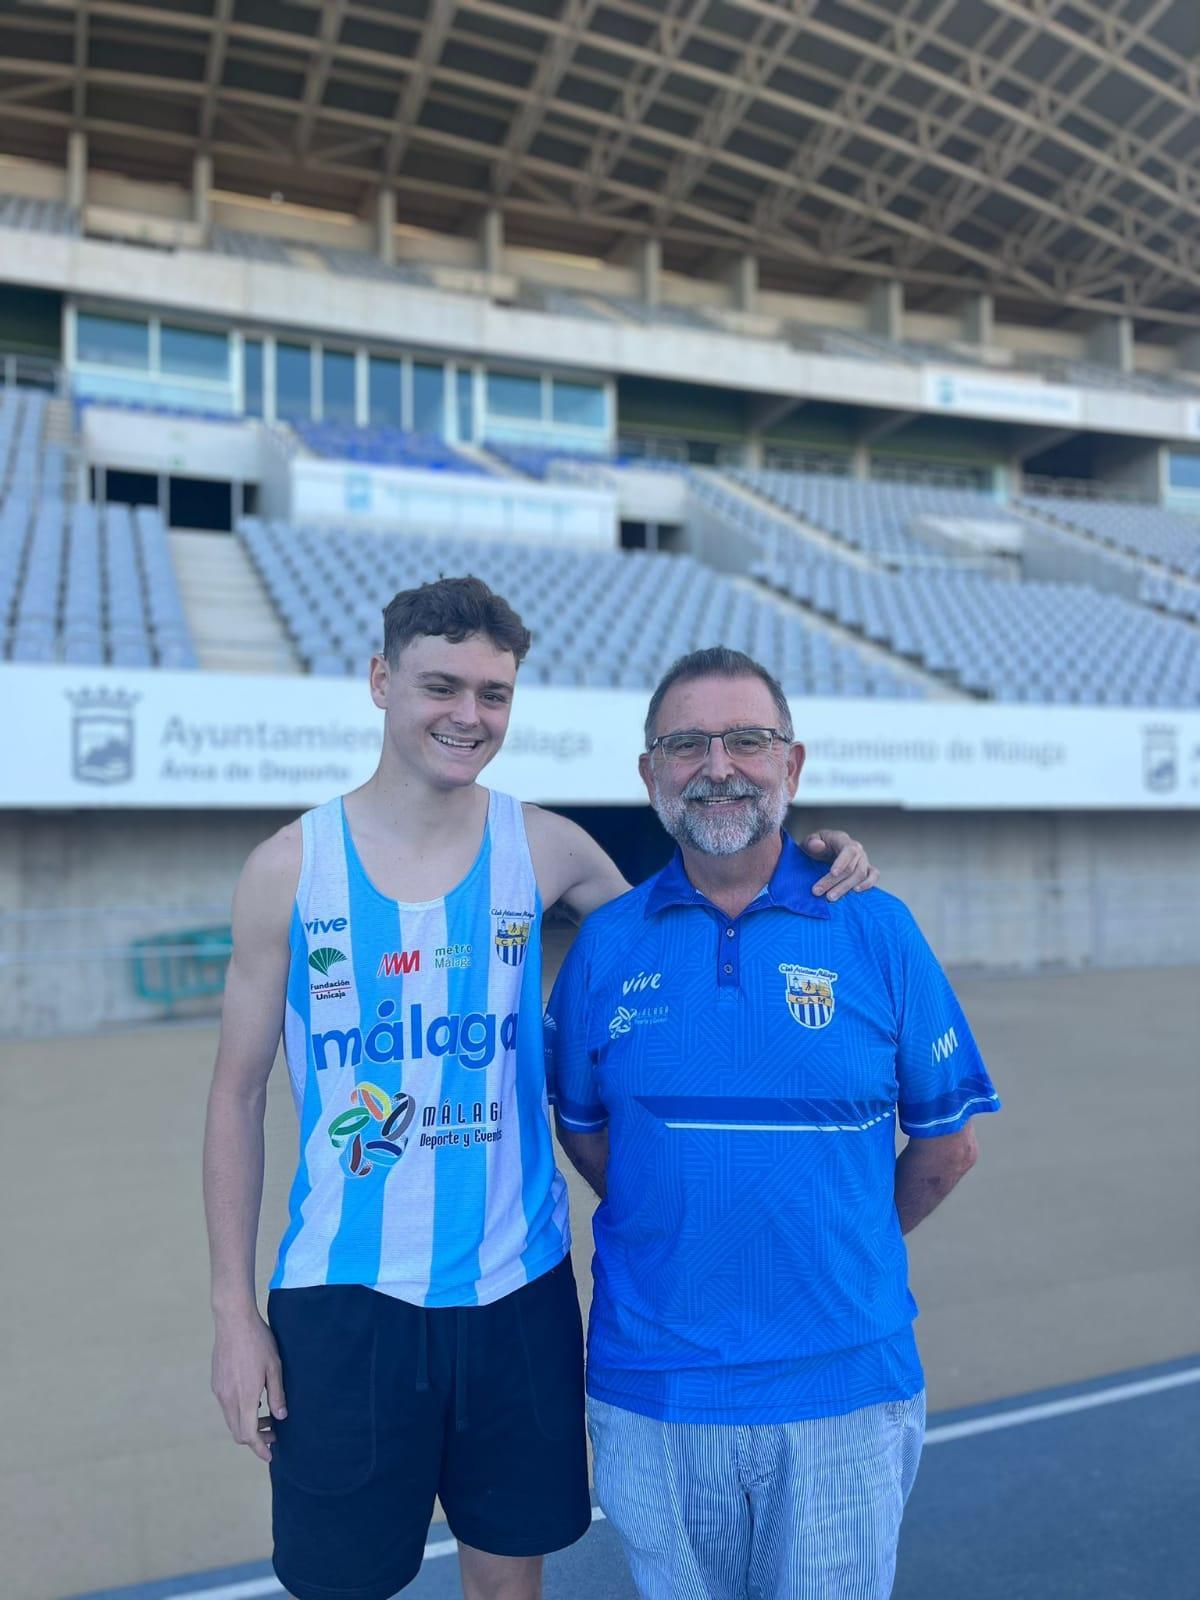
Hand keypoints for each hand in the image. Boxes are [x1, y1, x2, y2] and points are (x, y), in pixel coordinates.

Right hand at [211, 1306, 286, 1462]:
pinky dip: (240, 1412)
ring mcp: (219, 1390)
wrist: (233, 1320)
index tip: (269, 1455)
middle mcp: (228, 1398)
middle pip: (238, 1432)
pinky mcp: (216, 1382)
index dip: (259, 1448)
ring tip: (267, 1415)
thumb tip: (281, 1417)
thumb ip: (278, 1394)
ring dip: (247, 1424)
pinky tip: (254, 1399)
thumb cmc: (259, 1341)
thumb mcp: (275, 1367)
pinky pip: (227, 1406)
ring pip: (231, 1420)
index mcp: (245, 1397)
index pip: (249, 1435)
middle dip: (255, 1438)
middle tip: (273, 1432)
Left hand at [800, 829, 879, 899]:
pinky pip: (874, 876)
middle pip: (851, 867)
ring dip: (846, 887)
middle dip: (834, 881)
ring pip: (860, 874)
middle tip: (818, 891)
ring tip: (830, 897)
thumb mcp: (810, 841)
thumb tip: (817, 845)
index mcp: (843, 840)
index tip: (832, 873)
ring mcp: (864, 860)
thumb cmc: (817, 846)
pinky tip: (855, 892)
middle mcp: (857, 849)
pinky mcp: (868, 869)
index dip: (842, 862)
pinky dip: (867, 884)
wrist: (826, 849)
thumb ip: (811, 842)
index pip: (848, 850)